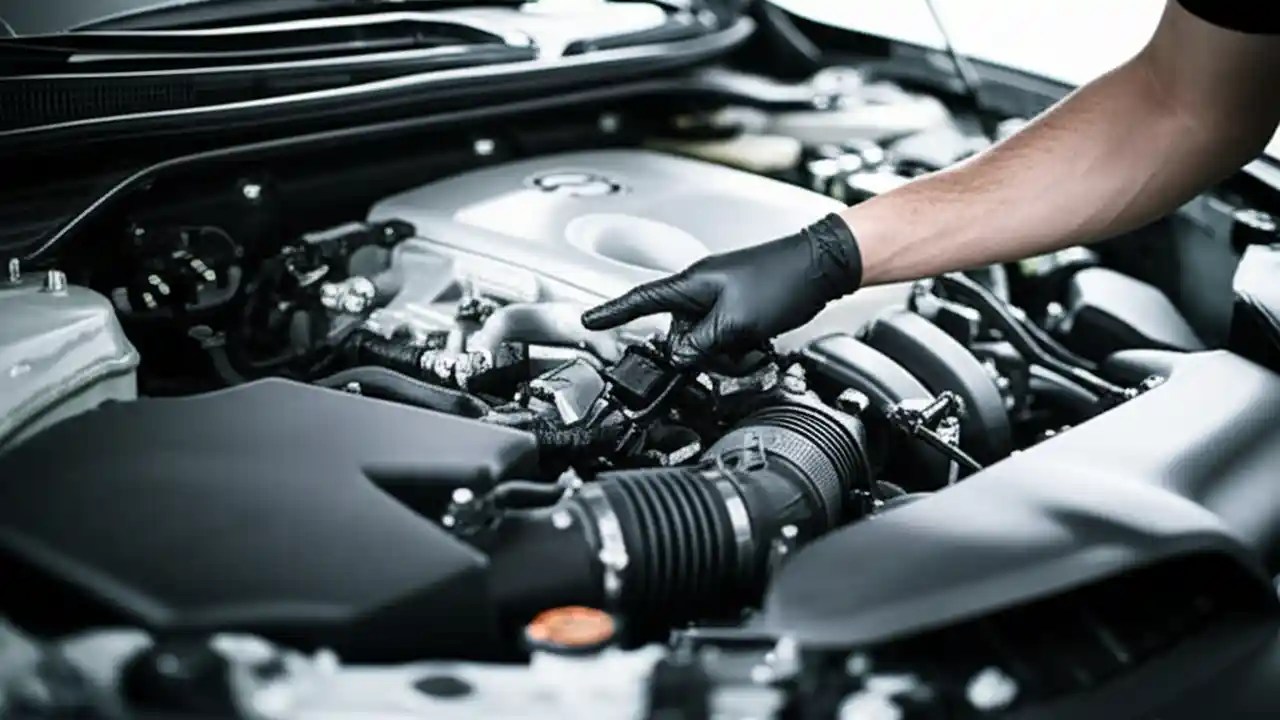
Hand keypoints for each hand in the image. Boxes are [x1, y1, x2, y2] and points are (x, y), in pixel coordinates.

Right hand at [581, 214, 862, 366]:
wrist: (823, 267)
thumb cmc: (781, 281)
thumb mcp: (735, 323)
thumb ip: (699, 344)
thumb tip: (678, 359)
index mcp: (691, 285)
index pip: (641, 301)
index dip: (613, 313)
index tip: (590, 320)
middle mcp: (701, 290)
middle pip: (680, 336)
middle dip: (702, 355)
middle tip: (732, 355)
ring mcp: (721, 299)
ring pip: (705, 343)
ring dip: (727, 355)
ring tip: (754, 348)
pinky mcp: (740, 308)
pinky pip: (727, 339)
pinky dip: (741, 348)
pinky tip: (760, 345)